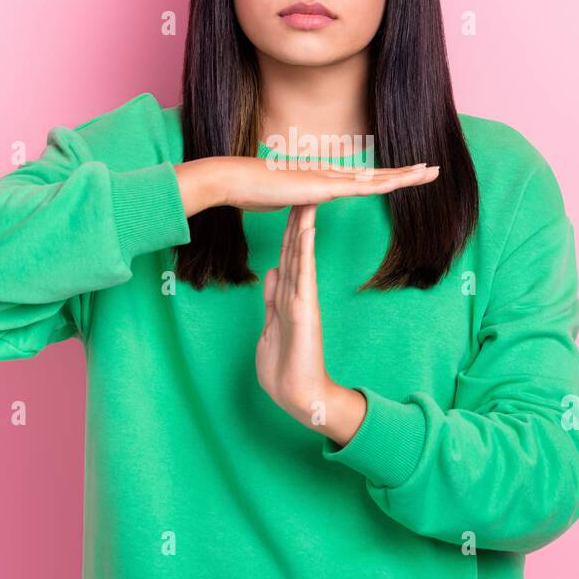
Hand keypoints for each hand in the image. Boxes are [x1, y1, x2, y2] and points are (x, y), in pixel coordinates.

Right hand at [176, 155, 439, 216]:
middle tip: (433, 169)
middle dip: (407, 172)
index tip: (408, 175)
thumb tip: (302, 202)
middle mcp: (331, 172)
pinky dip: (383, 185)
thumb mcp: (283, 197)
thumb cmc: (253, 190)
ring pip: (376, 177)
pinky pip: (361, 187)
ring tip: (430, 172)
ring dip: (405, 176)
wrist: (236, 180)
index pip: (363, 177)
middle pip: (377, 174)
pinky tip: (401, 184)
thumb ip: (297, 199)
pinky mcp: (323, 187)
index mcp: (323, 176)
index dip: (387, 176)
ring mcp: (329, 177)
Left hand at [255, 203, 366, 444]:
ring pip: (300, 253)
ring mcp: (302, 298)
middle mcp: (297, 291)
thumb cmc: (284, 366)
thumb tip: (272, 271)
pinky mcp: (304, 308)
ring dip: (302, 224)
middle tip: (303, 185)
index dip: (286, 227)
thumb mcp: (270, 325)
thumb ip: (272, 298)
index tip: (287, 201)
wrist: (298, 394)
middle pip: (294, 247)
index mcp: (287, 295)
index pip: (286, 253)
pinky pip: (303, 272)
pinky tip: (306, 227)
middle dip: (296, 217)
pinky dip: (303, 249)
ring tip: (309, 195)